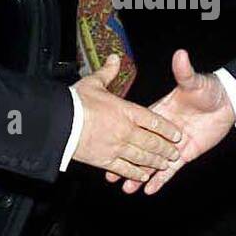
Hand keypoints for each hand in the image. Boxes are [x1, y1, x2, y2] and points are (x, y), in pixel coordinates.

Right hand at [72, 54, 183, 181]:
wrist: (58, 123)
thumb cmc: (75, 102)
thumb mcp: (93, 83)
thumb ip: (107, 73)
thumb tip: (115, 58)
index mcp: (126, 111)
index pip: (154, 121)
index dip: (167, 129)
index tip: (176, 134)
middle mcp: (126, 130)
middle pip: (152, 142)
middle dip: (166, 148)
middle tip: (174, 153)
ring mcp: (117, 147)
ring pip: (143, 157)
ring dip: (156, 162)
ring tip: (164, 165)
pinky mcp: (105, 160)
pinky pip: (125, 169)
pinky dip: (136, 174)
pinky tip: (143, 176)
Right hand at [108, 49, 235, 195]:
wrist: (228, 103)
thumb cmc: (208, 89)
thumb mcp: (194, 81)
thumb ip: (184, 72)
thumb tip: (180, 54)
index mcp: (158, 113)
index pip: (139, 127)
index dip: (124, 136)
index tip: (109, 144)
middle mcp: (163, 131)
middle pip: (141, 148)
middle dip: (127, 162)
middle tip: (111, 176)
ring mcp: (173, 145)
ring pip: (153, 163)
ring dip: (140, 175)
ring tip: (126, 189)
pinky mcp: (185, 154)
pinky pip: (171, 170)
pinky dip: (161, 180)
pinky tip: (149, 190)